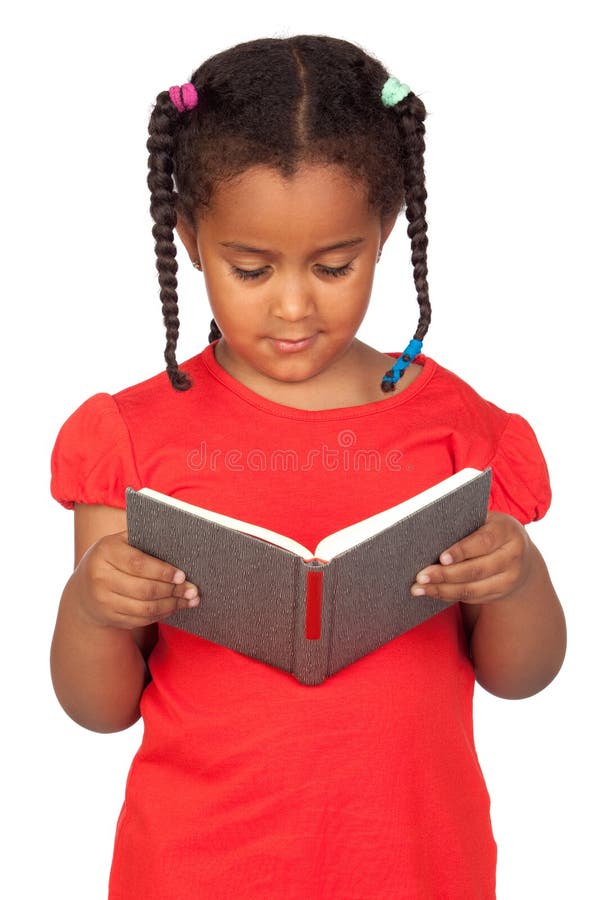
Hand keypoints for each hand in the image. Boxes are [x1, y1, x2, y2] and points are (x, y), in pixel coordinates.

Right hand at [74, 530, 200, 629]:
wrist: (84, 589)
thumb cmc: (112, 559)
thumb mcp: (120, 543)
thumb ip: (143, 540)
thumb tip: (177, 544)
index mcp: (105, 552)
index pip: (138, 564)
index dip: (162, 571)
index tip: (182, 575)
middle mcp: (100, 578)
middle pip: (144, 589)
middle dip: (173, 591)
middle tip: (192, 590)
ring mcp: (103, 601)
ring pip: (144, 608)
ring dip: (171, 605)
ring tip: (188, 600)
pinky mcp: (109, 618)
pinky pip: (140, 620)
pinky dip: (160, 615)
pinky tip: (172, 608)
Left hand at [410, 511, 532, 605]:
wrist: (520, 554)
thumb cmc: (492, 531)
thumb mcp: (486, 521)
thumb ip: (465, 526)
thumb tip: (429, 535)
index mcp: (507, 532)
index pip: (483, 542)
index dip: (461, 551)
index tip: (441, 558)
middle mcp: (512, 557)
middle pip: (476, 570)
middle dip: (445, 575)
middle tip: (421, 576)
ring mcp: (509, 579)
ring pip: (473, 589)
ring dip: (443, 590)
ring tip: (419, 588)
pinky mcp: (500, 594)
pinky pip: (472, 598)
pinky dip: (449, 595)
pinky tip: (432, 592)